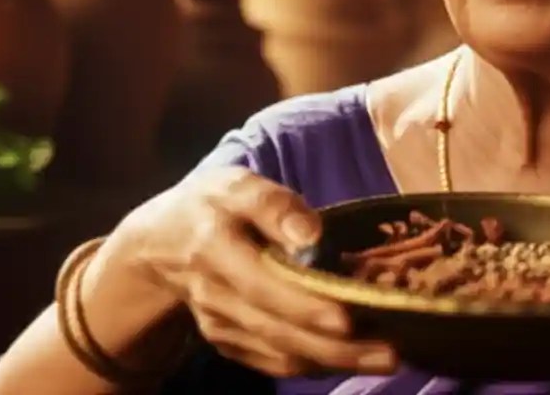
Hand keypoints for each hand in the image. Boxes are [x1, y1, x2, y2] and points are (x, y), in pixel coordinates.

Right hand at [114, 166, 397, 377]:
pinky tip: (353, 358)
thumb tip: (313, 235)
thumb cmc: (213, 205)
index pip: (261, 284)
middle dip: (335, 347)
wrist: (159, 243)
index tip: (347, 319)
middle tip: (390, 352)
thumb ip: (274, 205)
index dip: (303, 306)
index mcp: (215, 247)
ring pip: (280, 352)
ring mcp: (220, 325)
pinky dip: (314, 364)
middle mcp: (216, 294)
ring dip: (334, 360)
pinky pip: (274, 361)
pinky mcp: (228, 342)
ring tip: (385, 358)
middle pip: (277, 329)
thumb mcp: (237, 185)